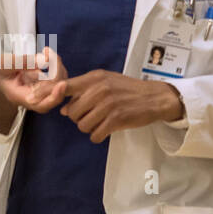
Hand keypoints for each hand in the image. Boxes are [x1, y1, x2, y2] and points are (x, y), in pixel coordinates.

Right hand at [0, 46, 68, 113]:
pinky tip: (47, 52)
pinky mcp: (47, 83)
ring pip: (60, 82)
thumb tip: (41, 61)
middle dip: (57, 72)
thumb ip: (19, 63)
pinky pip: (58, 74)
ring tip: (46, 51)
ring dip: (57, 64)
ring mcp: (43, 91)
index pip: (43, 104)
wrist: (1, 75)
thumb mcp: (3, 65)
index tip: (62, 83)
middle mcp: (36, 98)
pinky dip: (55, 62)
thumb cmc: (0, 72)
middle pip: (55, 92)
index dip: (55, 96)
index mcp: (23, 98)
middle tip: (49, 54)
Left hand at [56, 69, 183, 142]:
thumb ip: (83, 92)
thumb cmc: (127, 90)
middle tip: (91, 116)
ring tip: (100, 122)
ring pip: (82, 126)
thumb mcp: (105, 82)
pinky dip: (98, 135)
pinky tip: (106, 129)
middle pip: (72, 113)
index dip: (57, 97)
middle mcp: (99, 89)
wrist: (154, 98)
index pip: (65, 87)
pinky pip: (95, 135)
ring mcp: (108, 104)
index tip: (62, 105)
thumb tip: (63, 110)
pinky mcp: (116, 119)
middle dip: (79, 118)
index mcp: (94, 78)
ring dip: (89, 128)